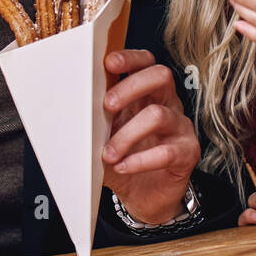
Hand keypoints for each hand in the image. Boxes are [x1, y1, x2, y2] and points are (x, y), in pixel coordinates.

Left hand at [101, 49, 199, 224]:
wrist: (144, 197)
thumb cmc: (124, 160)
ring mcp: (180, 127)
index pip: (146, 63)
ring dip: (127, 134)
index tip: (109, 64)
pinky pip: (167, 152)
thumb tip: (68, 112)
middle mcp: (167, 104)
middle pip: (160, 76)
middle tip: (107, 105)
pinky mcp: (187, 152)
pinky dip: (139, 160)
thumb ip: (94, 121)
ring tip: (108, 153)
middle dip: (130, 87)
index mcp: (147, 94)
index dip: (130, 58)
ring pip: (159, 115)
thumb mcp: (104, 137)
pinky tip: (122, 167)